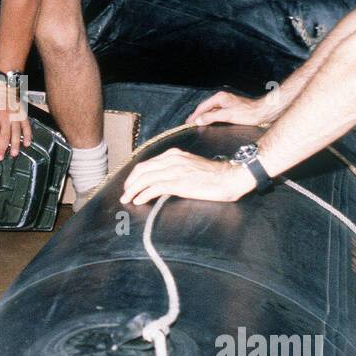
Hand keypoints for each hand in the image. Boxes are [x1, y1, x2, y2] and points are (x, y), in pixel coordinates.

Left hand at [0, 79, 31, 159]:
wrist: (4, 84)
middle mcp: (5, 117)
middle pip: (4, 136)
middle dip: (3, 148)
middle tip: (2, 157)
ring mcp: (15, 116)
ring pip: (16, 133)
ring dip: (15, 144)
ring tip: (15, 153)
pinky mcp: (22, 115)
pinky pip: (26, 126)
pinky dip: (28, 135)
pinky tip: (27, 143)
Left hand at [120, 148, 253, 205]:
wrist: (230, 177)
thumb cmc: (215, 175)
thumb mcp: (192, 166)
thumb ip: (177, 169)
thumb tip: (165, 181)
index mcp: (174, 155)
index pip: (148, 163)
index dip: (136, 175)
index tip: (131, 184)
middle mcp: (172, 160)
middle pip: (142, 170)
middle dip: (130, 182)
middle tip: (125, 193)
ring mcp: (174, 170)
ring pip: (145, 178)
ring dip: (133, 190)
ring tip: (127, 199)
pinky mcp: (178, 182)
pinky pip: (154, 187)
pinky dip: (143, 194)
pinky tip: (138, 200)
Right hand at [186, 89, 282, 127]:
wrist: (263, 112)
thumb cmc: (248, 113)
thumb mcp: (227, 116)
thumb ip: (211, 117)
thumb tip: (198, 120)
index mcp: (220, 97)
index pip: (202, 107)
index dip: (194, 115)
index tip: (188, 123)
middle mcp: (222, 98)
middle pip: (205, 107)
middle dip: (197, 115)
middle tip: (190, 124)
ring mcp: (227, 102)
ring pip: (211, 109)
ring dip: (204, 116)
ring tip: (197, 123)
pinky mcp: (231, 107)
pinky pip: (217, 111)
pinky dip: (211, 116)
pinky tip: (210, 121)